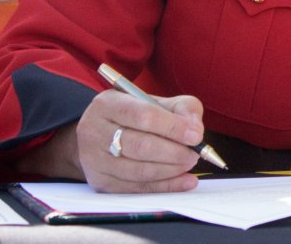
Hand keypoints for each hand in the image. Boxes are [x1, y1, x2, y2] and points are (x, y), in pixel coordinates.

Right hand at [73, 89, 205, 192]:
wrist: (101, 135)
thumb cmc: (134, 116)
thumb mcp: (156, 101)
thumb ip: (182, 108)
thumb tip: (195, 129)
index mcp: (108, 104)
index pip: (144, 115)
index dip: (173, 127)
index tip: (196, 136)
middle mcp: (94, 131)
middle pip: (140, 146)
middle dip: (174, 152)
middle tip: (195, 154)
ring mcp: (94, 159)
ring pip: (138, 171)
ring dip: (171, 170)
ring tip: (189, 164)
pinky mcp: (99, 182)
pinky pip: (136, 189)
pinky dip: (165, 187)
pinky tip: (184, 181)